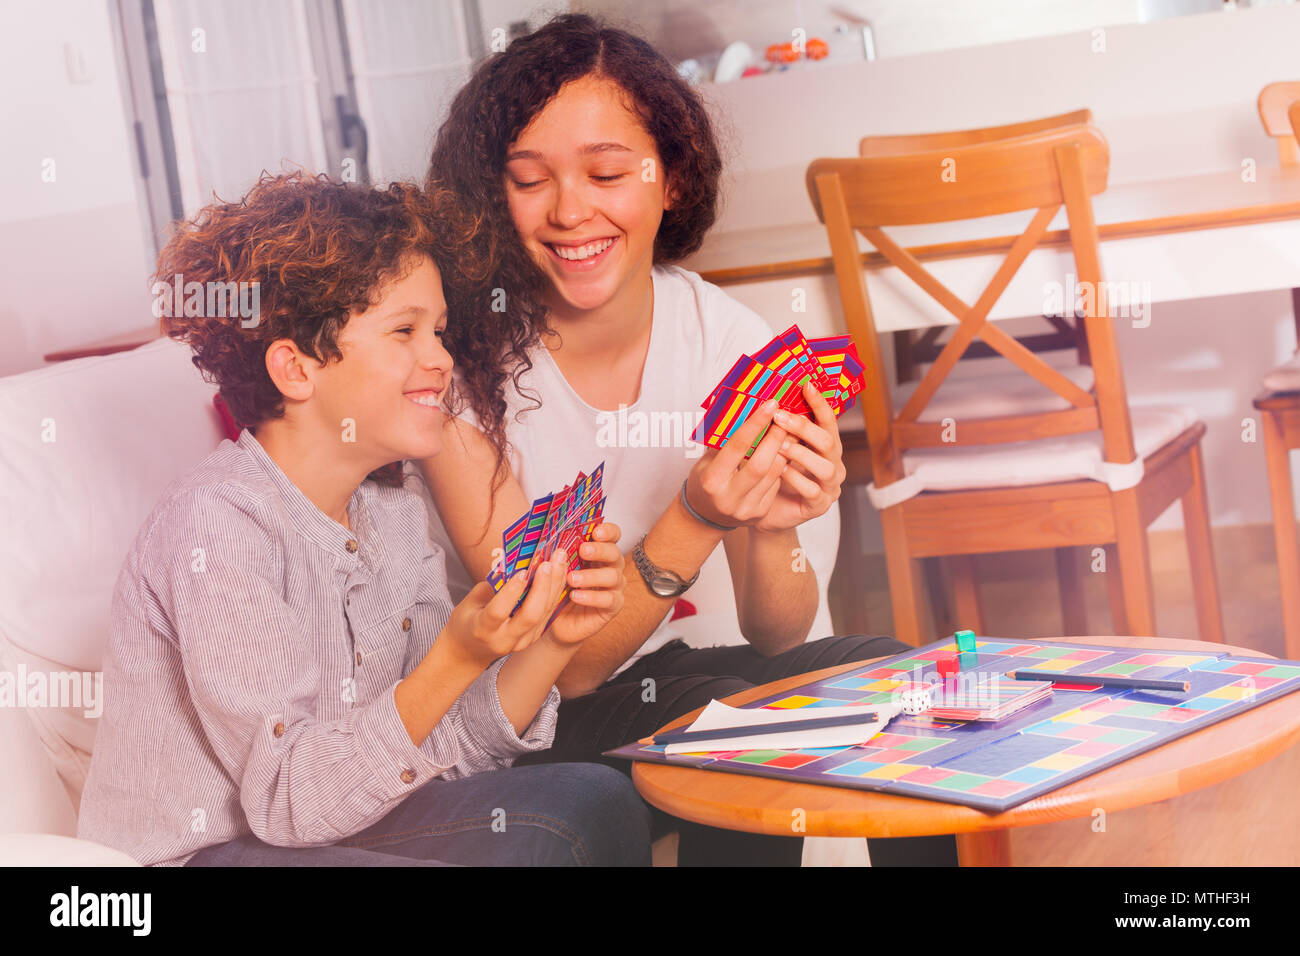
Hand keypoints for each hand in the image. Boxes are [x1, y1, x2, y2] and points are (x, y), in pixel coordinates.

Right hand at [441, 549, 569, 668]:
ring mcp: (521, 642)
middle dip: (542, 587)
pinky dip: (555, 593)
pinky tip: (560, 574)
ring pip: (544, 614)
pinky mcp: (533, 638)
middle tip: (548, 563)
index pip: (499, 612)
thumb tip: (515, 565)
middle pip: (530, 616)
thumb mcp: (470, 603)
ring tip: (559, 560)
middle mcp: (504, 639)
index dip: (511, 592)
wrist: (470, 651)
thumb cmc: (467, 621)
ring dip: (554, 586)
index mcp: (483, 629)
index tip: (522, 572)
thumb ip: (491, 587)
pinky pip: (547, 614)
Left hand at [544, 522, 625, 645]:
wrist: (557, 621)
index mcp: (599, 552)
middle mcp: (611, 567)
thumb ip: (559, 554)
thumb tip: (550, 538)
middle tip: (583, 550)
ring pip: (613, 576)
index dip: (608, 531)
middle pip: (614, 553)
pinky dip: (592, 597)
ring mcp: (615, 587)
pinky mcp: (613, 606)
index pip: (612, 535)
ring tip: (571, 579)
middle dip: (599, 550)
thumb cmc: (558, 589)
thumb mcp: (557, 569)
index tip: (596, 532)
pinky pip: (609, 599)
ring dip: (591, 576)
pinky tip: (576, 596)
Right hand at [683, 398, 792, 529]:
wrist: (706, 515)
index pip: (737, 446)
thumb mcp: (707, 459)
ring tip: (789, 431)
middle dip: (776, 437)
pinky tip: (784, 452)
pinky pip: (776, 484)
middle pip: (760, 463)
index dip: (755, 423)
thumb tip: (744, 407)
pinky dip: (781, 466)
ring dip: (785, 450)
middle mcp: (729, 497)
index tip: (770, 405)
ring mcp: (746, 508)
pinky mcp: (760, 513)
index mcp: (712, 480)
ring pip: (774, 474)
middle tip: (785, 418)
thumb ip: (724, 439)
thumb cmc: (706, 480)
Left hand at [752, 381, 845, 532]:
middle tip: (780, 417)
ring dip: (801, 453)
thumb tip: (768, 398)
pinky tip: (781, 471)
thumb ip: (781, 428)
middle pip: (828, 441)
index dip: (819, 403)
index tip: (806, 386)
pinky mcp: (820, 505)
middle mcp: (833, 463)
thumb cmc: (772, 475)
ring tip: (779, 446)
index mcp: (826, 445)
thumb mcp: (777, 447)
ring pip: (825, 467)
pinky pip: (813, 490)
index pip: (828, 421)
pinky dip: (797, 479)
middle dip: (804, 428)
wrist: (767, 512)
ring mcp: (830, 485)